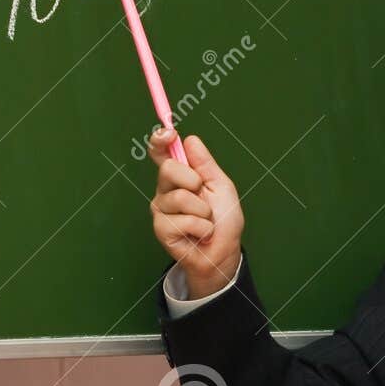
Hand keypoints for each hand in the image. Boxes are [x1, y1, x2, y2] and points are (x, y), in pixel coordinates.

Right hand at [149, 130, 243, 298]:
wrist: (224, 251)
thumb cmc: (224, 220)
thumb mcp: (221, 185)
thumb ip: (205, 164)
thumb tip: (190, 138)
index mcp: (179, 176)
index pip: (161, 152)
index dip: (160, 140)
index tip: (168, 133)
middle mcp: (165, 190)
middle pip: (168, 168)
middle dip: (192, 180)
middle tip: (203, 194)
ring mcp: (161, 210)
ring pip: (179, 197)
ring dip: (203, 211)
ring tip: (206, 221)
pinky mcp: (161, 229)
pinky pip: (183, 220)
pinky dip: (201, 227)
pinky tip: (201, 234)